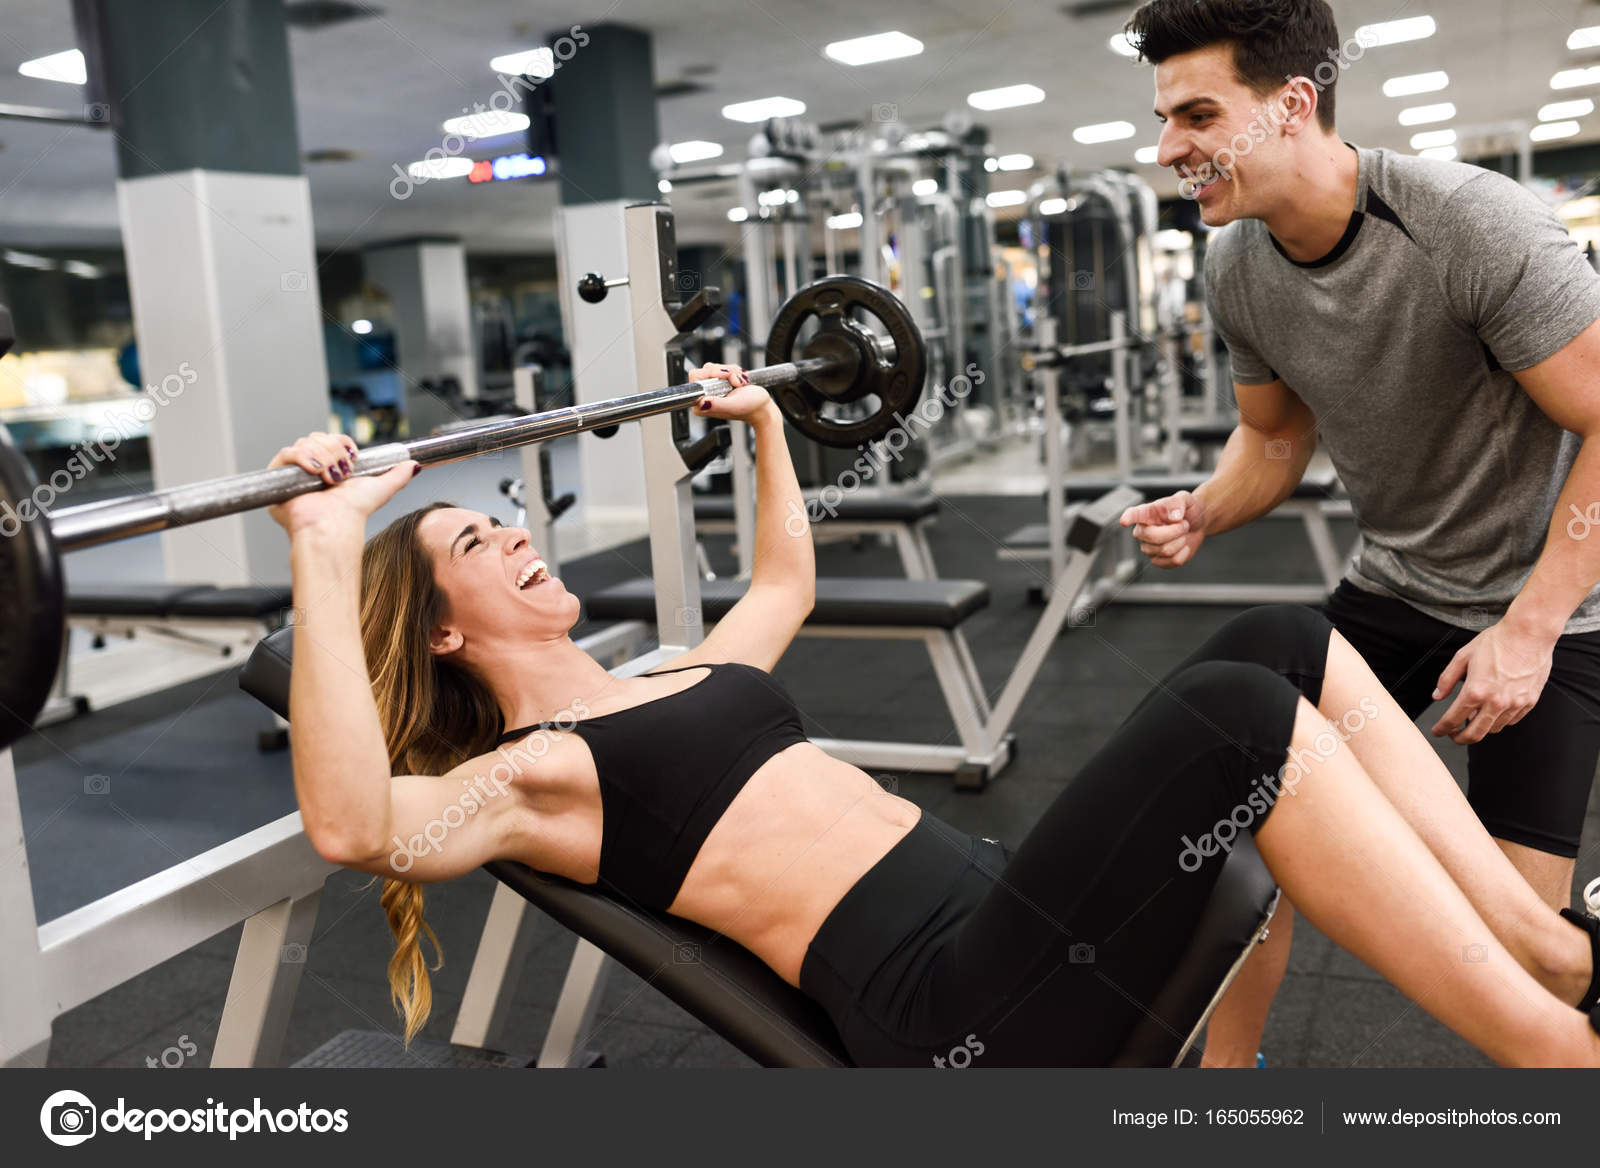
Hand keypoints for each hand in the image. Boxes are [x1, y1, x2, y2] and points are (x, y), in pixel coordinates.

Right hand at [266, 432, 419, 534]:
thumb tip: (414, 465)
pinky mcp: (277, 478)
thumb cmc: (354, 512)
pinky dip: (303, 457)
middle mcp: (311, 469)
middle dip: (334, 450)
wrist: (334, 526)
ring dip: (323, 457)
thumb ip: (397, 475)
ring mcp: (293, 474)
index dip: (341, 442)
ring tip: (331, 478)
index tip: (353, 456)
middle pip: (317, 437)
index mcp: (331, 468)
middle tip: (343, 473)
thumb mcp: (380, 489)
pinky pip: (286, 453)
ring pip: (304, 442)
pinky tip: (316, 472)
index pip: (331, 439)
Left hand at [689, 363, 771, 421]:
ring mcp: (711, 388)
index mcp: (701, 405)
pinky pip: (722, 367)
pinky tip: (739, 382)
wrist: (762, 407)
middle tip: (734, 383)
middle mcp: (704, 396)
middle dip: (723, 372)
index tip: (724, 381)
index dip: (710, 374)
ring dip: (731, 372)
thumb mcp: (734, 406)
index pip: (695, 377)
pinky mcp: (719, 382)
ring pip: (714, 367)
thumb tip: (702, 402)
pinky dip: (734, 371)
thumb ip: (717, 404)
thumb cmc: (751, 408)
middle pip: (705, 369)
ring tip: (739, 384)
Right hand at [1120, 490, 1206, 568]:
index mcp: (1145, 513)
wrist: (1196, 525)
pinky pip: (1172, 561)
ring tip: (1182, 533)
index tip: (1124, 521)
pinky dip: (1183, 554)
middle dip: (1175, 531)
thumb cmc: (1186, 510)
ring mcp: (1148, 548)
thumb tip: (1174, 517)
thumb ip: (1178, 503)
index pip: (1133, 515)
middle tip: (1184, 524)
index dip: (1129, 518)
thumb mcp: (1185, 499)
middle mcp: (1142, 531)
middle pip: (1152, 537)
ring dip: (1181, 541)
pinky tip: (1183, 546)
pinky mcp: (1157, 560)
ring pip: (1165, 550)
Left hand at [1429, 619, 1555, 743]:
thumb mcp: (1463, 656)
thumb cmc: (1497, 641)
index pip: (1453, 719)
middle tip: (1452, 735)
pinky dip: (1499, 721)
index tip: (1437, 731)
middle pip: (1475, 734)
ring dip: (1480, 728)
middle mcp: (1496, 701)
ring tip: (1472, 719)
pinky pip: (1511, 721)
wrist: (1529, 634)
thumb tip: (1437, 696)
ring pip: (1494, 729)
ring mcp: (1515, 704)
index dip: (1442, 729)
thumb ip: (1447, 679)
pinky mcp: (1529, 702)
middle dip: (1459, 738)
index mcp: (1476, 691)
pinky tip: (1492, 712)